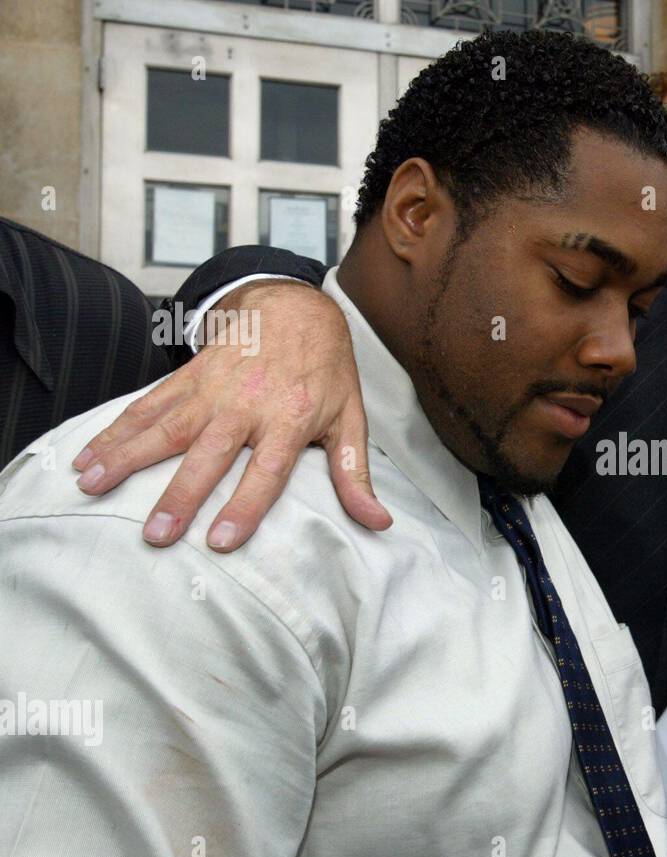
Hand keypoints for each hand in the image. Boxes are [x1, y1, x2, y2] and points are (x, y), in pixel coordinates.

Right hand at [72, 280, 391, 550]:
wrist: (296, 306)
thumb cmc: (326, 371)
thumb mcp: (350, 419)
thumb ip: (356, 475)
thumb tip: (378, 522)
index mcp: (290, 420)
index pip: (266, 471)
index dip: (245, 506)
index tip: (220, 540)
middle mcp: (247, 405)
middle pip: (208, 455)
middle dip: (180, 495)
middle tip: (155, 534)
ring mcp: (212, 389)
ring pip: (164, 426)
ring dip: (126, 457)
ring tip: (93, 487)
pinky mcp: (188, 376)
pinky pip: (148, 405)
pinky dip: (116, 429)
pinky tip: (88, 455)